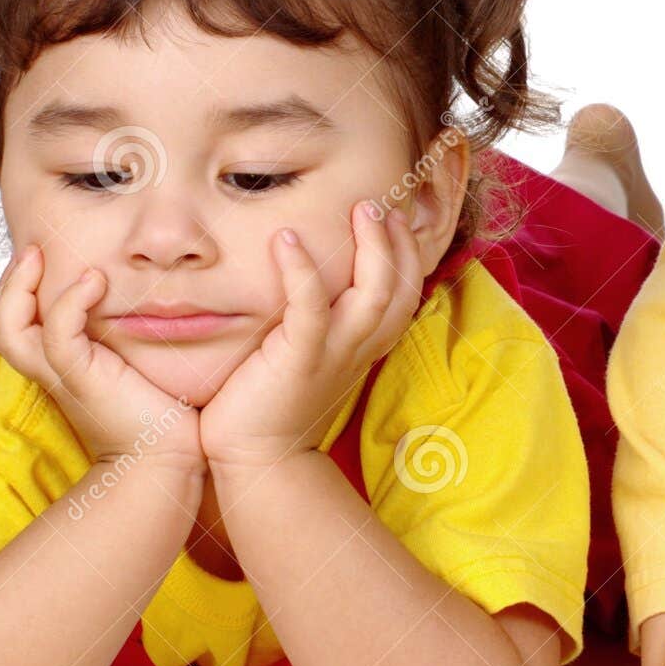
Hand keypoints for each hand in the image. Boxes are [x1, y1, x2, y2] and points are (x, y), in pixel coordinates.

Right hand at [0, 244, 203, 467]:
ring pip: (12, 329)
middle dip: (11, 282)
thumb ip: (125, 334)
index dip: (20, 288)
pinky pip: (58, 334)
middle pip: (2, 324)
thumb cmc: (159, 411)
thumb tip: (145, 298)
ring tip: (41, 255)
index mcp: (59, 366)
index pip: (18, 322)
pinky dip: (70, 302)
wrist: (167, 457)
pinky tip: (94, 279)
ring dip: (20, 287)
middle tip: (33, 249)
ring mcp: (61, 376)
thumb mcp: (135, 363)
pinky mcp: (80, 378)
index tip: (42, 256)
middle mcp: (50, 371)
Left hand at [199, 203, 425, 471]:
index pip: (404, 293)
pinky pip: (310, 310)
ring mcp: (332, 354)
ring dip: (371, 248)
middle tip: (378, 203)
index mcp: (364, 347)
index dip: (408, 254)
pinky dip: (301, 273)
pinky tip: (286, 240)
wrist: (257, 461)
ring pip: (372, 295)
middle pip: (400, 288)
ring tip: (359, 209)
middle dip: (397, 242)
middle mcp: (358, 348)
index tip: (394, 216)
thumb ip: (322, 322)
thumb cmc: (273, 404)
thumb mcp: (310, 357)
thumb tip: (315, 282)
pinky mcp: (297, 361)